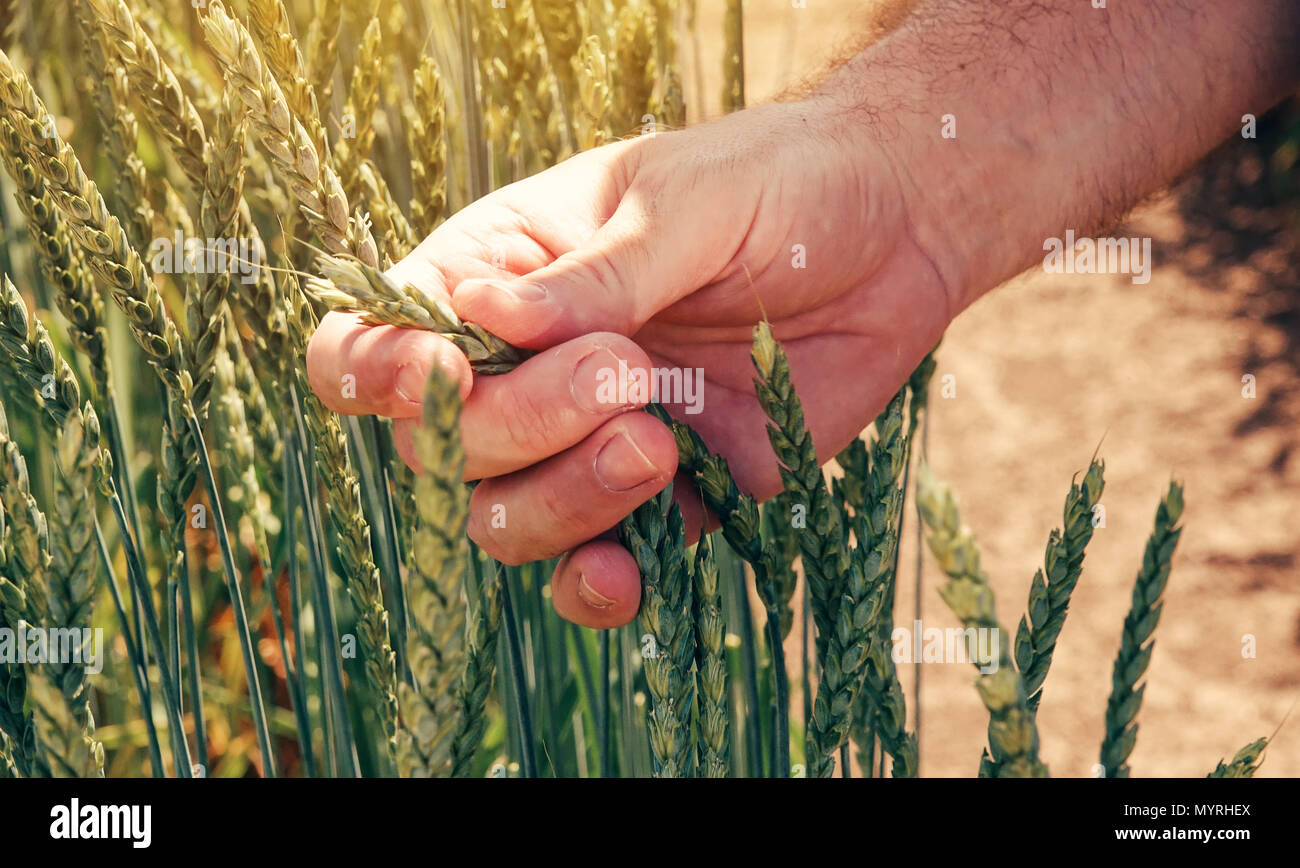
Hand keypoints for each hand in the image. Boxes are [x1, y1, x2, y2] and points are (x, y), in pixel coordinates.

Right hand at [307, 99, 951, 628]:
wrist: (895, 233)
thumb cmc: (777, 183)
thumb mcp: (683, 204)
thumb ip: (592, 277)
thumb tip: (478, 317)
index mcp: (496, 277)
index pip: (372, 344)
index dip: (381, 375)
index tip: (449, 372)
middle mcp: (525, 369)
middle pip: (443, 449)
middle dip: (517, 428)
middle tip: (626, 374)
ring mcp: (587, 441)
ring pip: (507, 522)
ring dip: (562, 502)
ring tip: (658, 440)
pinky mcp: (666, 497)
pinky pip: (601, 567)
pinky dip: (599, 586)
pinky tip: (628, 577)